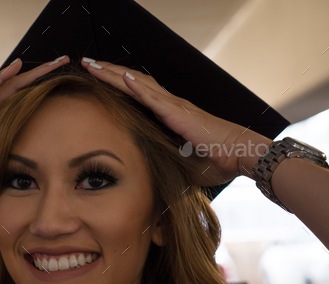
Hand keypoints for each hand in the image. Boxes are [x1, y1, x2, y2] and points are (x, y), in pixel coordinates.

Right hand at [0, 56, 69, 190]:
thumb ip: (3, 171)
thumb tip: (24, 186)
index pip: (21, 105)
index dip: (40, 95)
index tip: (61, 88)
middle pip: (19, 89)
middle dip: (42, 76)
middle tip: (63, 62)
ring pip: (7, 85)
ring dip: (29, 73)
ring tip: (51, 62)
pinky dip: (2, 78)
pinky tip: (16, 67)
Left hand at [81, 60, 271, 186]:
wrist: (241, 156)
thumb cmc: (217, 161)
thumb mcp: (183, 165)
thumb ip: (166, 162)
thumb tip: (151, 175)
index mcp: (170, 115)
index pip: (138, 95)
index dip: (117, 84)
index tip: (97, 78)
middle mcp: (170, 106)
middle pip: (133, 83)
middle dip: (108, 72)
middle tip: (87, 63)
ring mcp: (175, 107)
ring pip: (138, 85)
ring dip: (114, 74)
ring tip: (93, 64)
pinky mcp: (180, 115)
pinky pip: (154, 99)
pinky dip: (136, 88)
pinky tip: (121, 77)